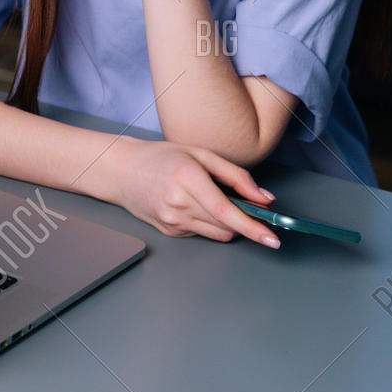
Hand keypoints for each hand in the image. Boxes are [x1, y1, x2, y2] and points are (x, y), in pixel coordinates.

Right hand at [79, 133, 281, 247]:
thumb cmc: (159, 158)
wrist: (120, 171)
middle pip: (226, 225)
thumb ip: (236, 175)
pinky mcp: (169, 231)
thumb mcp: (200, 154)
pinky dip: (208, 223)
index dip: (252, 226)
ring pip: (217, 233)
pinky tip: (194, 205)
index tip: (272, 238)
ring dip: (226, 223)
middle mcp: (178, 204)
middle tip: (247, 205)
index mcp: (186, 178)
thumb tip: (264, 198)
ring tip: (213, 200)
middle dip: (244, 220)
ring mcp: (171, 221)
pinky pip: (201, 233)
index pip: (225, 210)